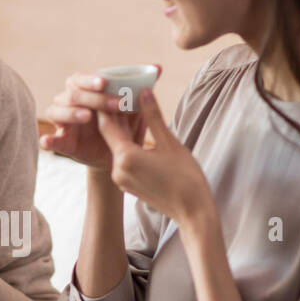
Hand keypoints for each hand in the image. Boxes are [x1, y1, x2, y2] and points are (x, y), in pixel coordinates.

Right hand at [40, 68, 160, 169]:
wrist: (120, 157)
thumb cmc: (124, 126)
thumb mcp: (135, 109)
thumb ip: (143, 88)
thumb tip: (158, 67)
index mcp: (86, 91)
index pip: (81, 79)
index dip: (91, 80)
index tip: (105, 83)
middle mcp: (70, 103)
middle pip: (72, 94)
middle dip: (92, 98)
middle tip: (114, 105)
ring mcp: (64, 122)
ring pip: (56, 111)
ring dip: (70, 112)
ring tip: (87, 117)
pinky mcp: (63, 142)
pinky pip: (50, 140)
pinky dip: (47, 139)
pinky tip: (47, 141)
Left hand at [96, 88, 211, 225]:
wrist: (192, 212)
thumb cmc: (186, 178)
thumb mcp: (170, 142)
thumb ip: (153, 117)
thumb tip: (144, 92)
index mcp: (126, 157)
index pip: (107, 124)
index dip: (107, 105)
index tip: (111, 88)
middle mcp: (117, 169)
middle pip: (110, 136)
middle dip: (115, 115)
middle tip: (120, 93)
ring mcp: (121, 179)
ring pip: (116, 147)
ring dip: (121, 130)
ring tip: (129, 108)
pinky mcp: (128, 185)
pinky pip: (123, 159)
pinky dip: (127, 145)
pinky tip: (137, 132)